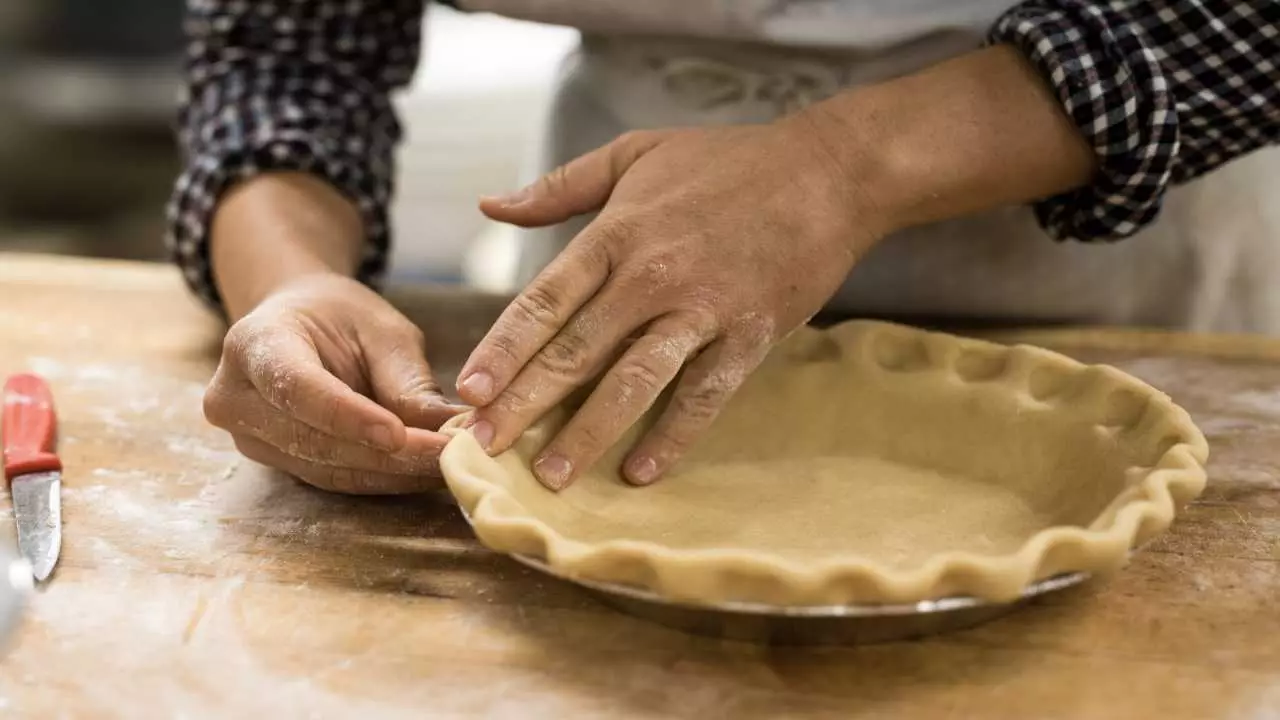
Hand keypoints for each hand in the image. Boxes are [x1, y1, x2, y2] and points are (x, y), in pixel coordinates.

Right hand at [203, 274, 465, 493]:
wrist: (297, 326)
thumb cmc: (340, 318)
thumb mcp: (380, 330)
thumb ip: (407, 379)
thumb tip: (451, 428)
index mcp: (254, 343)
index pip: (297, 388)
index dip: (348, 416)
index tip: (400, 434)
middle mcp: (236, 397)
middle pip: (313, 440)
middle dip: (387, 455)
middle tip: (450, 455)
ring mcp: (249, 438)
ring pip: (326, 470)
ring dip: (392, 474)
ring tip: (449, 465)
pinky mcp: (274, 464)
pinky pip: (333, 480)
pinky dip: (382, 479)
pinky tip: (423, 472)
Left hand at [456, 119, 892, 489]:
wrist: (825, 173)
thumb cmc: (726, 162)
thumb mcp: (634, 154)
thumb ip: (559, 186)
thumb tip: (490, 206)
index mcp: (617, 234)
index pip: (545, 300)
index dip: (504, 348)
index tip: (469, 391)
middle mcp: (652, 277)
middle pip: (577, 351)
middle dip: (526, 404)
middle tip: (485, 448)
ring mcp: (702, 310)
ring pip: (633, 382)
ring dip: (588, 432)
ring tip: (552, 474)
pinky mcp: (748, 336)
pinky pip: (703, 395)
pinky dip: (672, 436)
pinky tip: (640, 472)